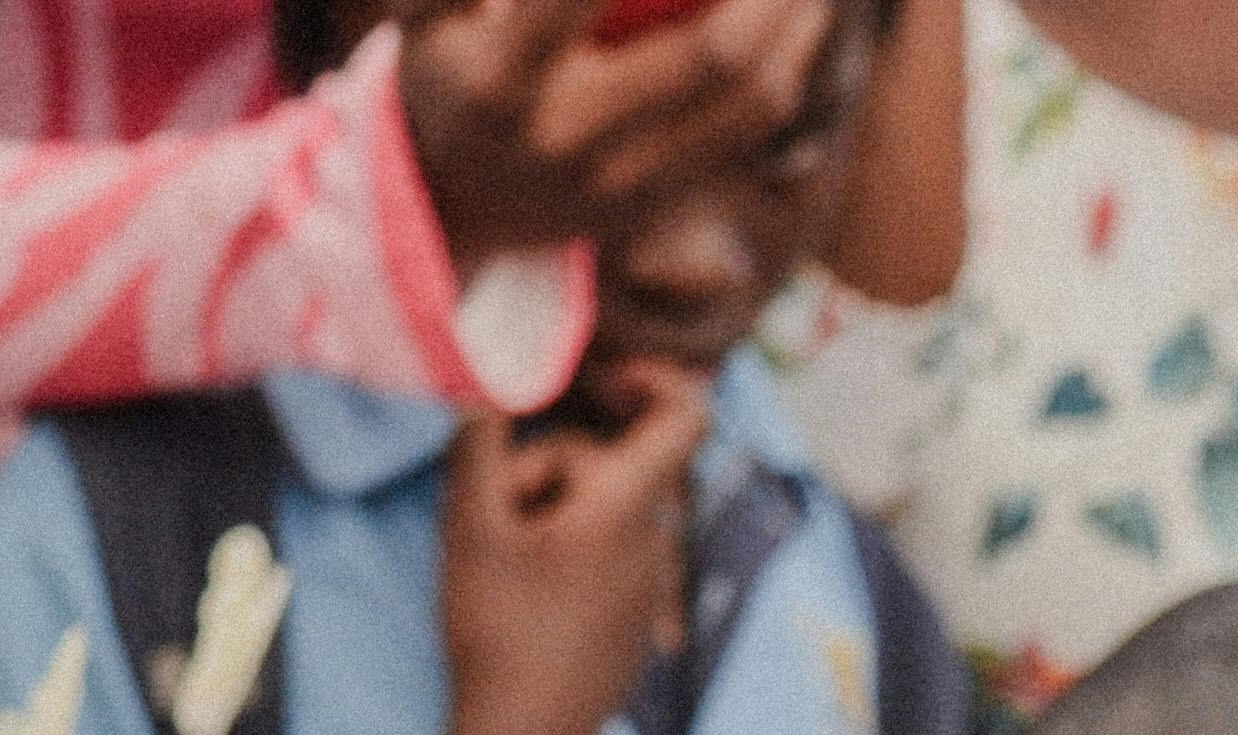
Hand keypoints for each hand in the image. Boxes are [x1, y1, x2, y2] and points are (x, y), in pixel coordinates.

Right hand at [397, 0, 835, 277]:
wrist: (453, 212)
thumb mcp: (434, 12)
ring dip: (798, 21)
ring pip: (752, 101)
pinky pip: (750, 131)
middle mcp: (575, 142)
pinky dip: (788, 63)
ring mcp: (628, 185)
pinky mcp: (664, 201)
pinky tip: (803, 12)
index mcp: (504, 84)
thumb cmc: (447, 67)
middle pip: (712, 55)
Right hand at [437, 362, 707, 734]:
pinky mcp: (631, 624)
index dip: (652, 380)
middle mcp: (653, 545)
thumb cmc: (500, 631)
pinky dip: (563, 556)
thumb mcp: (470, 525)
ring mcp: (646, 589)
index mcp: (626, 508)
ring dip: (548, 515)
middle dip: (545, 467)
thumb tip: (481, 388)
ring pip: (600, 516)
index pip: (684, 416)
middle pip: (605, 466)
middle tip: (494, 508)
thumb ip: (477, 443)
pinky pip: (602, 562)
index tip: (604, 380)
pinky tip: (523, 597)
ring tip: (502, 561)